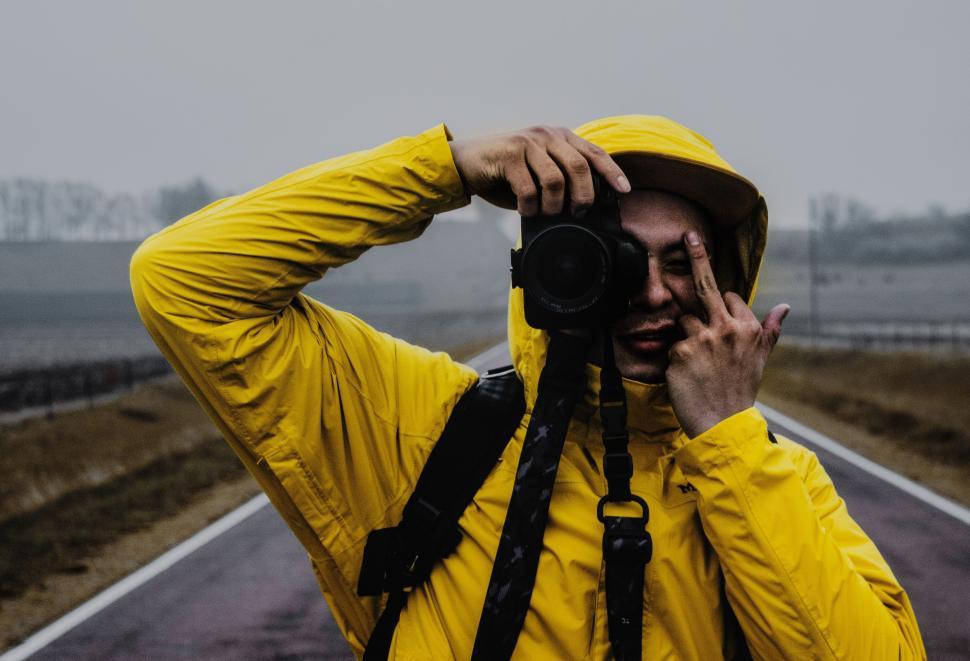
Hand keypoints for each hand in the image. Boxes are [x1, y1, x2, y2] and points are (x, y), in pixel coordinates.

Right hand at [449, 126, 630, 216]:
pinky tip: (526, 211)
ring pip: (555, 180)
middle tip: (578, 213)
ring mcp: (528, 143)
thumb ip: (561, 180)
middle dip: (584, 196)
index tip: (624, 191)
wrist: (466, 163)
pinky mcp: (509, 154)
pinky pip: (529, 189)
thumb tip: (586, 206)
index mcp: (559, 137)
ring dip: (553, 205)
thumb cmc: (505, 173)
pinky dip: (530, 207)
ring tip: (546, 213)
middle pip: (579, 168)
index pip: (594, 153)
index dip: (612, 172)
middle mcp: (547, 135)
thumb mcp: (538, 172)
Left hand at [666, 231, 789, 438]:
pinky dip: (675, 356)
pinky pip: (671, 343)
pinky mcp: (680, 352)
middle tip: (689, 235)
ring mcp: (702, 339)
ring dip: (686, 335)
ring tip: (698, 364)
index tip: (721, 318)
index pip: (730, 297)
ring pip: (684, 319)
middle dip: (698, 256)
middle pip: (706, 284)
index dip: (723, 307)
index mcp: (749, 327)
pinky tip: (687, 375)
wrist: (724, 424)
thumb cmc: (740, 390)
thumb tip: (786, 306)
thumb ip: (770, 330)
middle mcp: (727, 328)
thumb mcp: (761, 359)